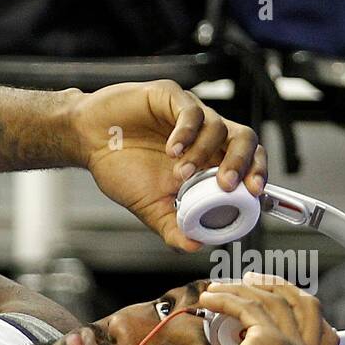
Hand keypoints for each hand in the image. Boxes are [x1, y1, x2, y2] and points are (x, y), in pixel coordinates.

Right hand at [69, 81, 266, 250]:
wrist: (87, 141)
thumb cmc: (120, 168)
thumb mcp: (149, 207)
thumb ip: (173, 226)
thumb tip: (195, 246)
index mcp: (209, 159)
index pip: (248, 162)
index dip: (257, 175)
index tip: (254, 195)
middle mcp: (205, 134)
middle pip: (245, 139)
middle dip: (243, 163)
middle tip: (228, 185)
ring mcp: (190, 114)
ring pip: (219, 127)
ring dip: (203, 154)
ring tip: (179, 174)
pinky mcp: (171, 97)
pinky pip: (191, 111)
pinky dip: (186, 132)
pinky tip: (171, 150)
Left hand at [195, 274, 338, 344]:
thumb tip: (229, 340)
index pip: (327, 332)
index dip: (305, 310)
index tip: (279, 299)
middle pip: (308, 306)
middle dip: (281, 287)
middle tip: (253, 281)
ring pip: (273, 302)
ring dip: (243, 290)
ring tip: (219, 289)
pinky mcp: (271, 341)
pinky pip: (248, 307)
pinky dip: (226, 298)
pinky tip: (210, 298)